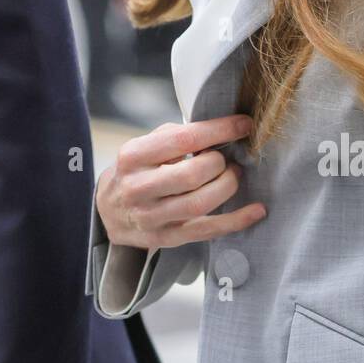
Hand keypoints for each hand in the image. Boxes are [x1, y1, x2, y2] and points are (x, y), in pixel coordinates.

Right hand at [95, 115, 266, 250]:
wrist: (107, 211)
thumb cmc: (136, 171)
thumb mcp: (144, 146)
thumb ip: (176, 137)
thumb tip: (222, 131)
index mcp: (133, 156)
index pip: (183, 139)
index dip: (219, 130)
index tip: (243, 124)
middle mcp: (138, 187)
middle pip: (192, 174)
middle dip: (219, 163)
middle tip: (226, 159)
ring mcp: (151, 216)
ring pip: (200, 203)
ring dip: (227, 186)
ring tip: (232, 176)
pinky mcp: (165, 238)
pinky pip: (207, 230)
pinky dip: (236, 220)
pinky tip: (256, 210)